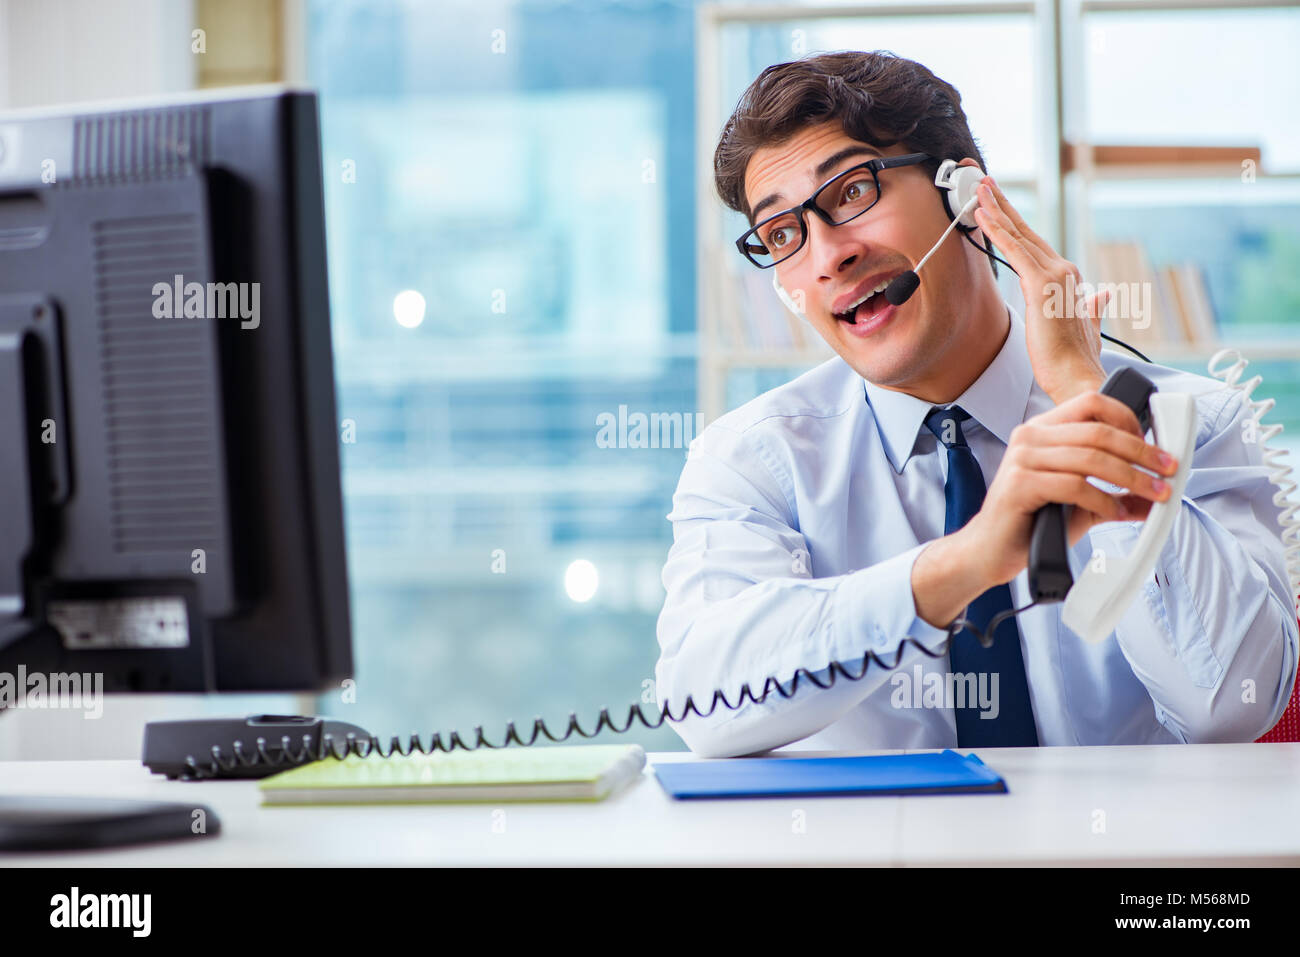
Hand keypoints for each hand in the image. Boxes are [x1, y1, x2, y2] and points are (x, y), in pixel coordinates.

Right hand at [958, 389, 1179, 588]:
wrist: (990, 551)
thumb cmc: (1031, 523)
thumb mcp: (1081, 503)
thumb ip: (1115, 493)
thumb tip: (1154, 496)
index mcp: (1042, 430)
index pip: (1092, 404)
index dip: (1129, 420)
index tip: (1154, 447)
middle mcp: (1029, 436)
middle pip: (1098, 431)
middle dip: (1141, 452)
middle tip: (1167, 471)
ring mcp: (1022, 459)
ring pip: (1091, 458)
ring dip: (1131, 478)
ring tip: (1153, 494)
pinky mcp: (1019, 485)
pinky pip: (1074, 485)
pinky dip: (1102, 499)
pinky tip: (1114, 511)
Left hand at [973, 177, 1107, 404]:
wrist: (1078, 376)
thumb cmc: (1075, 359)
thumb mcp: (1088, 327)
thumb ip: (1093, 308)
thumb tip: (1101, 295)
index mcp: (1068, 280)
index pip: (1035, 246)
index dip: (1016, 226)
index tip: (1001, 208)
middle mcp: (1063, 271)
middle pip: (1026, 233)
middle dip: (1005, 207)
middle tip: (986, 184)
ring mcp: (1053, 275)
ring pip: (1019, 236)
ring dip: (997, 211)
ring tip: (981, 190)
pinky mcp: (1041, 285)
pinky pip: (1014, 250)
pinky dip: (998, 231)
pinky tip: (983, 215)